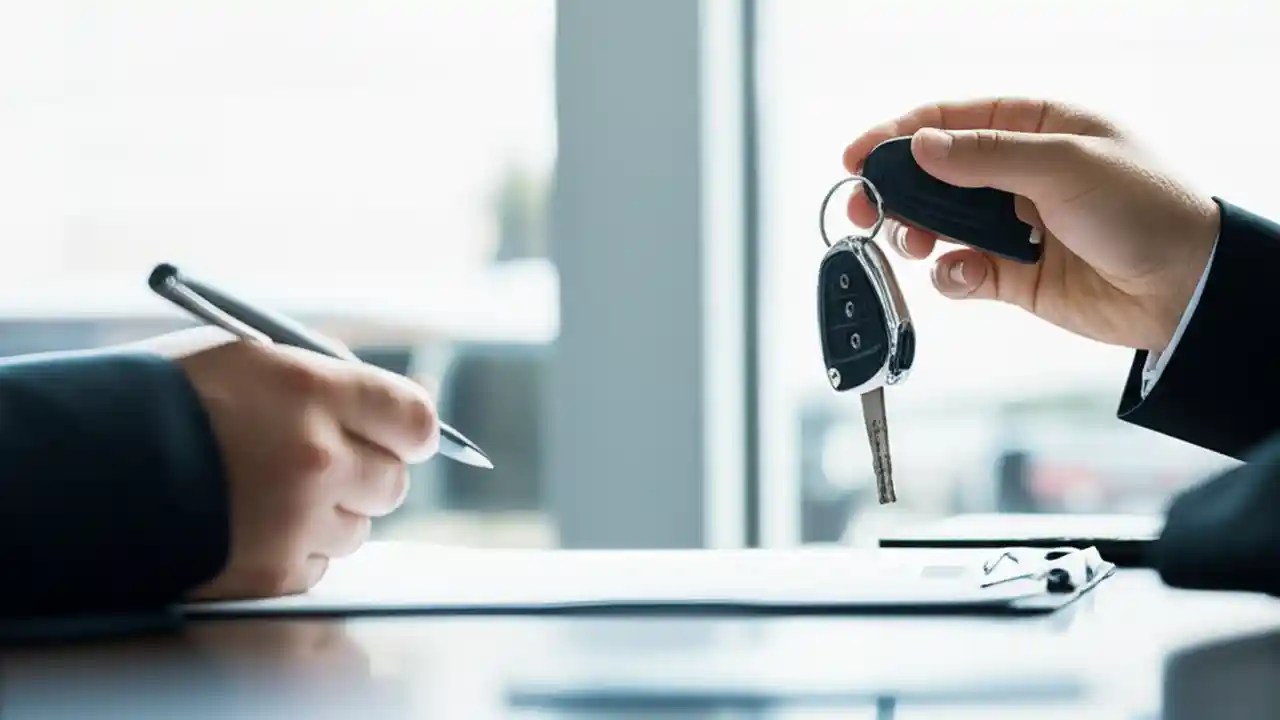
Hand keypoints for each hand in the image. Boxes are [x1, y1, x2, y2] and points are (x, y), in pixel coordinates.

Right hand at [135, 328, 438, 598]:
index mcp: (314, 391)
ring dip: (328, 516)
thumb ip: (328, 379)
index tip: (404, 436)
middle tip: (329, 466)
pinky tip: (248, 527)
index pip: (415, 419)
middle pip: (394, 481)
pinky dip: (294, 553)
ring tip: (268, 495)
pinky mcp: (274, 573)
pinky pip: (317, 567)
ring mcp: (299, 520)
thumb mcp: (250, 357)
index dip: (412, 431)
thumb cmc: (166, 399)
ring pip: (357, 530)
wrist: (82, 466)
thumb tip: (392, 409)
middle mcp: (319, 456)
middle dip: (368, 474)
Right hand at [843, 97, 1219, 350]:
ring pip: (939, 225)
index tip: (859, 156)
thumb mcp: (1064, 165)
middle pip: (934, 176)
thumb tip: (920, 146)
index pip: (952, 121)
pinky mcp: (1014, 273)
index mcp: (1036, 127)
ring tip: (913, 243)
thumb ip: (985, 157)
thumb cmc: (1144, 209)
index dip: (899, 136)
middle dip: (895, 191)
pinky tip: (967, 274)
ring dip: (917, 234)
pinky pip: (962, 271)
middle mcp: (1019, 174)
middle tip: (864, 208)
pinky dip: (954, 275)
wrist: (1186, 288)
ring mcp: (1014, 224)